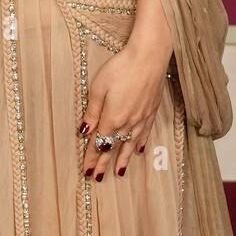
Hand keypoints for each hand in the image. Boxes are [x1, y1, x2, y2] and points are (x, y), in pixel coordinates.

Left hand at [78, 40, 170, 181]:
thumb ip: (92, 111)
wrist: (149, 57)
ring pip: (130, 145)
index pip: (99, 143)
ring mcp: (141, 118)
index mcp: (112, 118)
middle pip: (114, 147)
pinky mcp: (151, 111)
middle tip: (97, 178)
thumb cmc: (121, 68)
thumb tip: (84, 131)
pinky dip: (139, 145)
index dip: (91, 157)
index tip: (86, 171)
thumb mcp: (99, 87)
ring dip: (122, 159)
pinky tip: (137, 151)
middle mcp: (128, 122)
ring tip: (118, 173)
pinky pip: (144, 134)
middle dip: (104, 164)